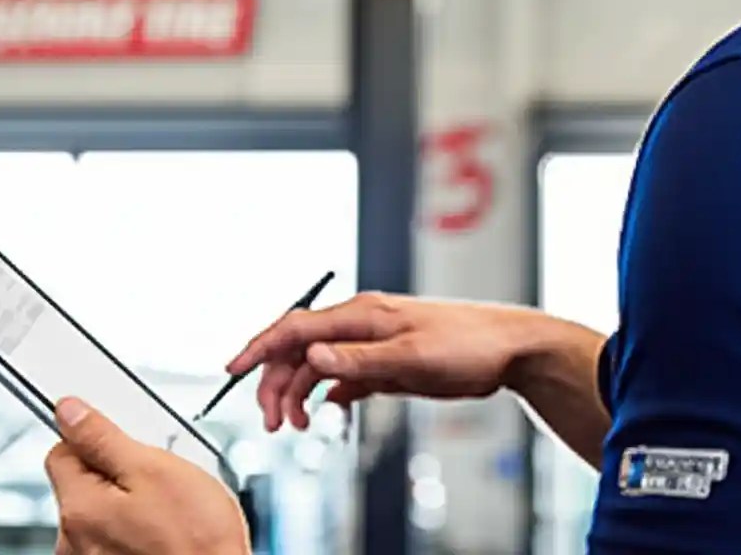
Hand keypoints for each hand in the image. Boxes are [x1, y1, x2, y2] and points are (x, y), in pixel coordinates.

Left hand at [44, 398, 249, 554]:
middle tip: (160, 476)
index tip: (127, 441)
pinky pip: (115, 532)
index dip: (97, 438)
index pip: (62, 451)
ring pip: (103, 507)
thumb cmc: (196, 539)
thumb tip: (68, 412)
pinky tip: (167, 525)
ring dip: (130, 499)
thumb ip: (103, 438)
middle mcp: (74, 540)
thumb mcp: (154, 469)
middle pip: (83, 481)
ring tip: (170, 505)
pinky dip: (137, 524)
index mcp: (79, 508)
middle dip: (118, 471)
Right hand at [226, 292, 541, 430]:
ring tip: (296, 425)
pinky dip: (329, 392)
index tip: (231, 370)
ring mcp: (374, 342)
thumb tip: (312, 358)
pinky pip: (345, 375)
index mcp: (362, 315)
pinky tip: (326, 410)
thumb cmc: (468, 345)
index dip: (259, 347)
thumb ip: (360, 360)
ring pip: (319, 365)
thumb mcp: (412, 358)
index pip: (295, 328)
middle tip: (272, 423)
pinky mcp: (388, 361)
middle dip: (276, 383)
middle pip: (300, 350)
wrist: (509, 349)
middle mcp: (362, 324)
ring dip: (301, 393)